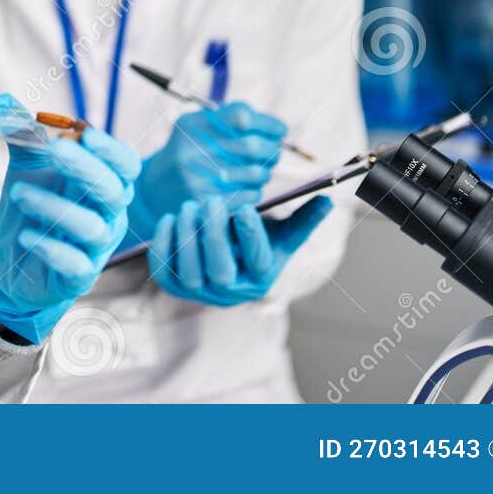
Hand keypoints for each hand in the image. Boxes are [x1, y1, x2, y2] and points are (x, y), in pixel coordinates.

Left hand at [0, 101, 140, 343]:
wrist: (11, 256)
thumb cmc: (32, 204)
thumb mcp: (26, 165)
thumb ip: (20, 134)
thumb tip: (1, 104)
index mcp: (106, 184)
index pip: (126, 165)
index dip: (111, 149)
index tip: (84, 132)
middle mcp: (110, 216)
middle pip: (113, 191)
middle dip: (85, 168)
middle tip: (52, 150)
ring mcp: (97, 248)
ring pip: (91, 227)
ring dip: (54, 207)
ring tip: (17, 192)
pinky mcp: (78, 276)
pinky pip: (76, 265)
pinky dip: (52, 249)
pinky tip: (25, 235)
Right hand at [129, 102, 285, 241]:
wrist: (155, 190)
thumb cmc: (189, 152)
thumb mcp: (197, 127)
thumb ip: (231, 121)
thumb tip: (278, 130)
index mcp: (192, 125)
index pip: (243, 116)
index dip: (268, 123)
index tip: (279, 130)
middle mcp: (191, 150)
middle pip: (253, 145)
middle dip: (272, 149)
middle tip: (274, 153)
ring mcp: (197, 180)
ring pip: (256, 173)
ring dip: (265, 172)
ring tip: (259, 171)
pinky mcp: (206, 205)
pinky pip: (250, 196)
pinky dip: (255, 191)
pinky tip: (245, 188)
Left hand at [147, 195, 331, 305]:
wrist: (226, 262)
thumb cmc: (257, 243)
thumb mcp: (282, 234)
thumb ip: (303, 219)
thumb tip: (328, 201)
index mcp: (261, 277)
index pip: (258, 262)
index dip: (250, 235)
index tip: (243, 207)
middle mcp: (231, 291)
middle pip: (221, 271)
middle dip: (214, 235)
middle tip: (211, 201)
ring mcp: (201, 292)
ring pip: (190, 273)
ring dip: (187, 236)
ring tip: (190, 206)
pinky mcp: (174, 286)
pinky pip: (164, 270)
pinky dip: (164, 244)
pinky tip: (170, 218)